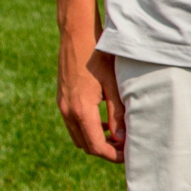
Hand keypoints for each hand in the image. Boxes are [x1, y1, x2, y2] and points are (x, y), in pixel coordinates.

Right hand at [57, 35, 124, 161]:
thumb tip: (121, 138)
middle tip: (125, 147)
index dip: (112, 155)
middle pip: (85, 145)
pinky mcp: (62, 99)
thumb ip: (117, 112)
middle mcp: (68, 111)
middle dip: (105, 150)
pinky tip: (103, 121)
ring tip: (117, 136)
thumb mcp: (112, 84)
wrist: (76, 35)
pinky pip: (73, 123)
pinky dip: (87, 128)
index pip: (96, 146)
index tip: (128, 154)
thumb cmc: (98, 56)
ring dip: (95, 140)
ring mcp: (62, 105)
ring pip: (78, 136)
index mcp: (81, 110)